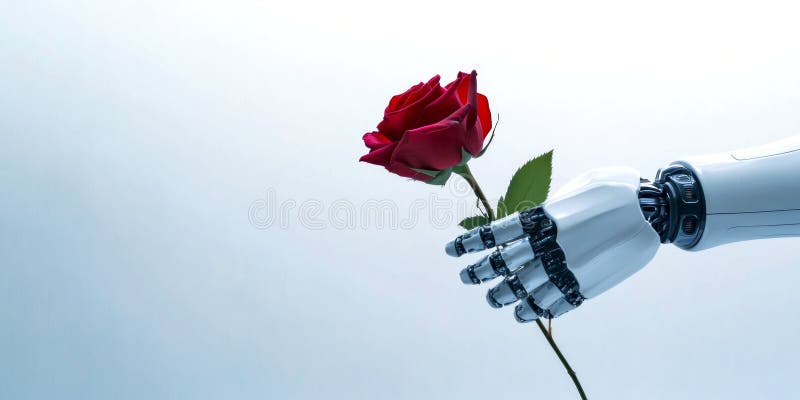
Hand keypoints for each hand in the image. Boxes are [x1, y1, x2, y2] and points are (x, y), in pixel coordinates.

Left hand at [445, 167, 660, 320]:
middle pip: (504, 264)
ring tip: (492, 300)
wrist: (654, 212)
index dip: (470, 243)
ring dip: (503, 296)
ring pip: (524, 288)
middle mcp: (550, 244)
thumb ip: (550, 203)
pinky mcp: (586, 286)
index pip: (496, 233)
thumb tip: (532, 214)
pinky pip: (553, 303)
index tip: (452, 251)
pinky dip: (535, 310)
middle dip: (480, 272)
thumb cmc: (615, 191)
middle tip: (466, 278)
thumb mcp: (577, 186)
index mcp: (544, 217)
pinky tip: (524, 313)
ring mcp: (567, 267)